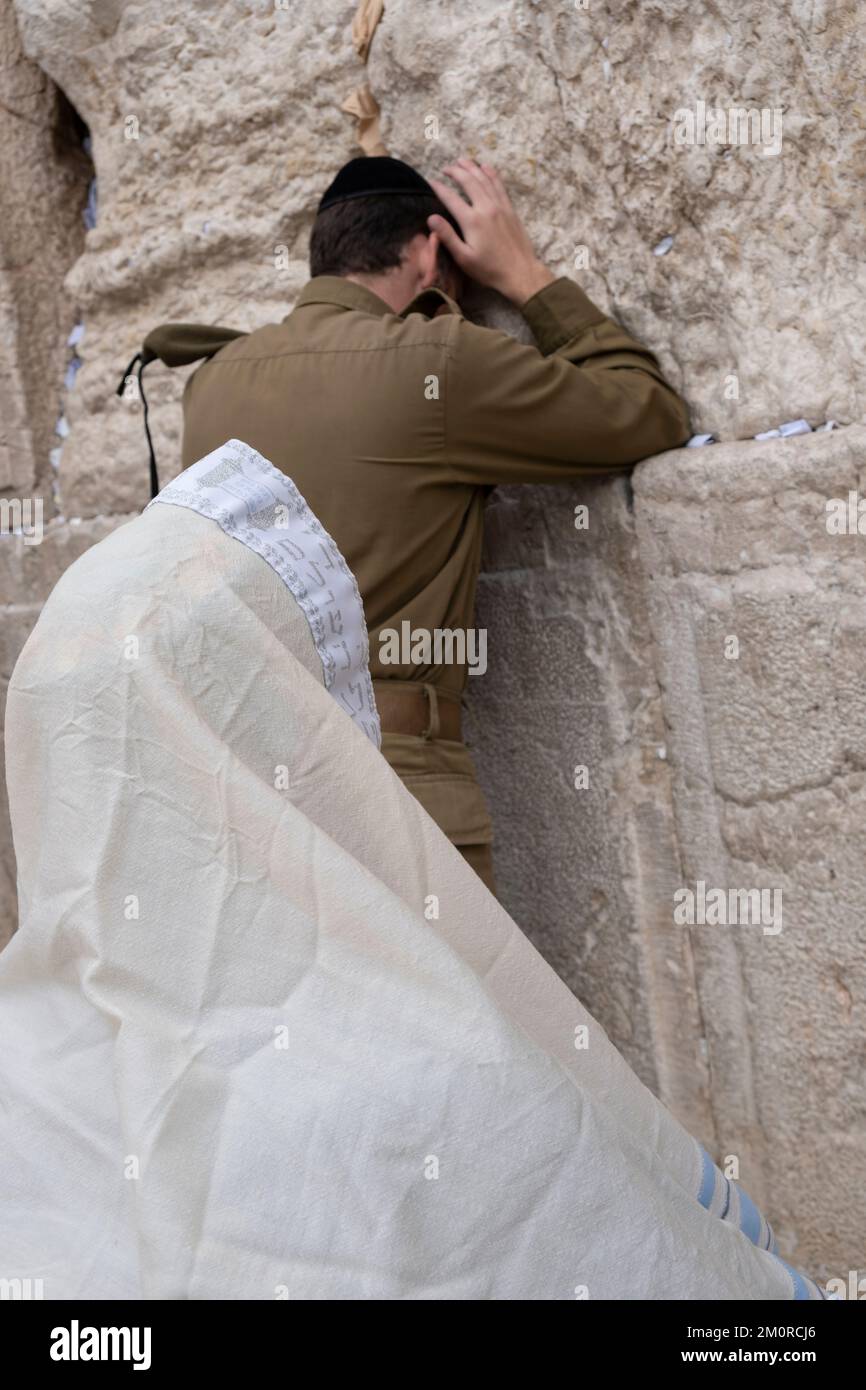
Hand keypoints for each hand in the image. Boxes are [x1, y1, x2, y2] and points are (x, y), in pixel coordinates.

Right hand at [427, 158, 554, 306]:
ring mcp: (499, 206)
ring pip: (484, 179)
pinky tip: (484, 166)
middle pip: (468, 181)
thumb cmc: (489, 269)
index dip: (439, 188)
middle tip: (445, 168)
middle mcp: (486, 207)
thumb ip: (447, 236)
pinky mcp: (509, 208)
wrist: (520, 272)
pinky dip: (490, 173)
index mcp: (472, 221)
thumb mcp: (464, 258)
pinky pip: (499, 184)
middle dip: (455, 172)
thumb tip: (431, 217)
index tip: (430, 182)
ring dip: (472, 167)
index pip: (450, 198)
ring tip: (461, 161)